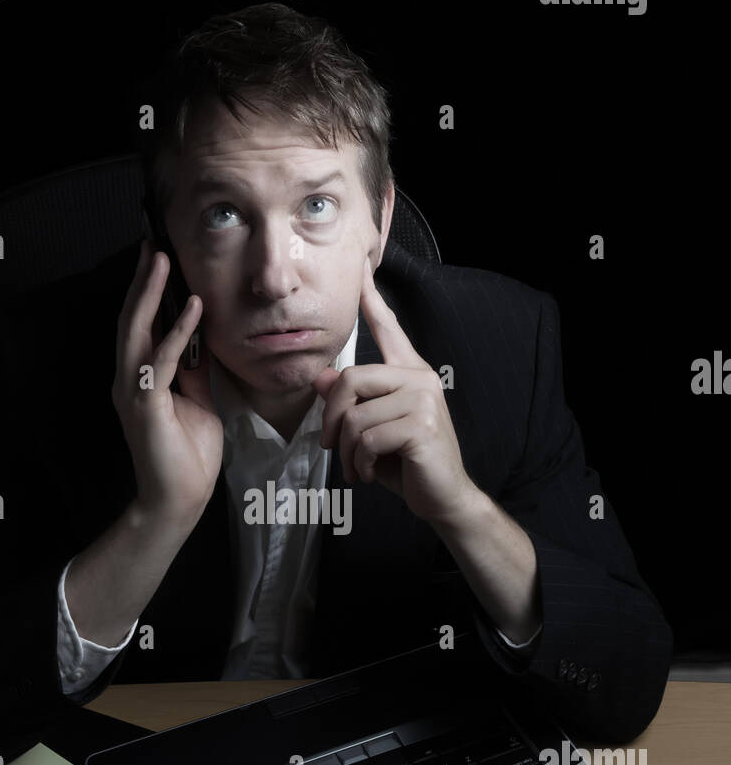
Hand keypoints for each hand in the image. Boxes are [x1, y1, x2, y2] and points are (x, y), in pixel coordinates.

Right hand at [111, 241, 222, 524]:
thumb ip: (193, 369)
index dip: (149, 293)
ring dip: (150, 295)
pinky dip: (178, 332)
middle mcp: (129, 379)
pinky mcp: (146, 405)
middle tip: (152, 245)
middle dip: (142, 282)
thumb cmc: (188, 455)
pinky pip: (163, 361)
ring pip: (136, 332)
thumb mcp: (197, 401)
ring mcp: (133, 391)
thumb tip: (201, 336)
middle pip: (131, 320)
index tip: (159, 259)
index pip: (142, 327)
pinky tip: (192, 307)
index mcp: (140, 378)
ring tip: (161, 260)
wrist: (179, 500)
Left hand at [313, 257, 476, 527]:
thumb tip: (320, 378)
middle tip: (332, 448)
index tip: (361, 266)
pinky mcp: (422, 426)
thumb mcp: (373, 430)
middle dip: (331, 419)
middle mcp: (420, 377)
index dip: (372, 299)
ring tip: (359, 468)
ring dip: (348, 452)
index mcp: (410, 372)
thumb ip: (351, 402)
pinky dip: (361, 463)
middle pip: (349, 379)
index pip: (388, 328)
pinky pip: (368, 438)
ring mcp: (424, 400)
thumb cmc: (408, 464)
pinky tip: (371, 474)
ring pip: (355, 416)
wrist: (444, 498)